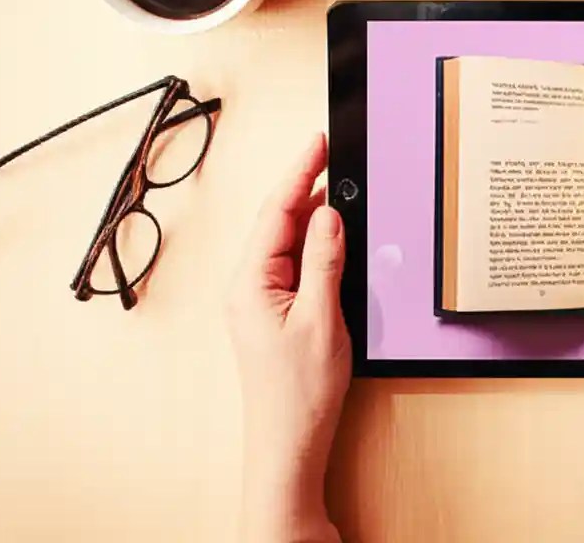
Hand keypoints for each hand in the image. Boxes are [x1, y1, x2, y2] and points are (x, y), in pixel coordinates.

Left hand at [226, 133, 348, 542]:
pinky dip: (309, 244)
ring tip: (337, 187)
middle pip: (276, 221)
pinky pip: (289, 264)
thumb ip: (323, 261)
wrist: (288, 441)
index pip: (276, 212)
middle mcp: (246, 286)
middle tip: (332, 154)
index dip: (299, 173)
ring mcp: (256, 300)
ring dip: (308, 215)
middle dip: (304, 186)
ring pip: (283, 241)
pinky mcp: (270, 312)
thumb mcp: (321, 318)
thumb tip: (329, 215)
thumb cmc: (299, 391)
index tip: (318, 142)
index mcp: (250, 282)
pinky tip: (328, 236)